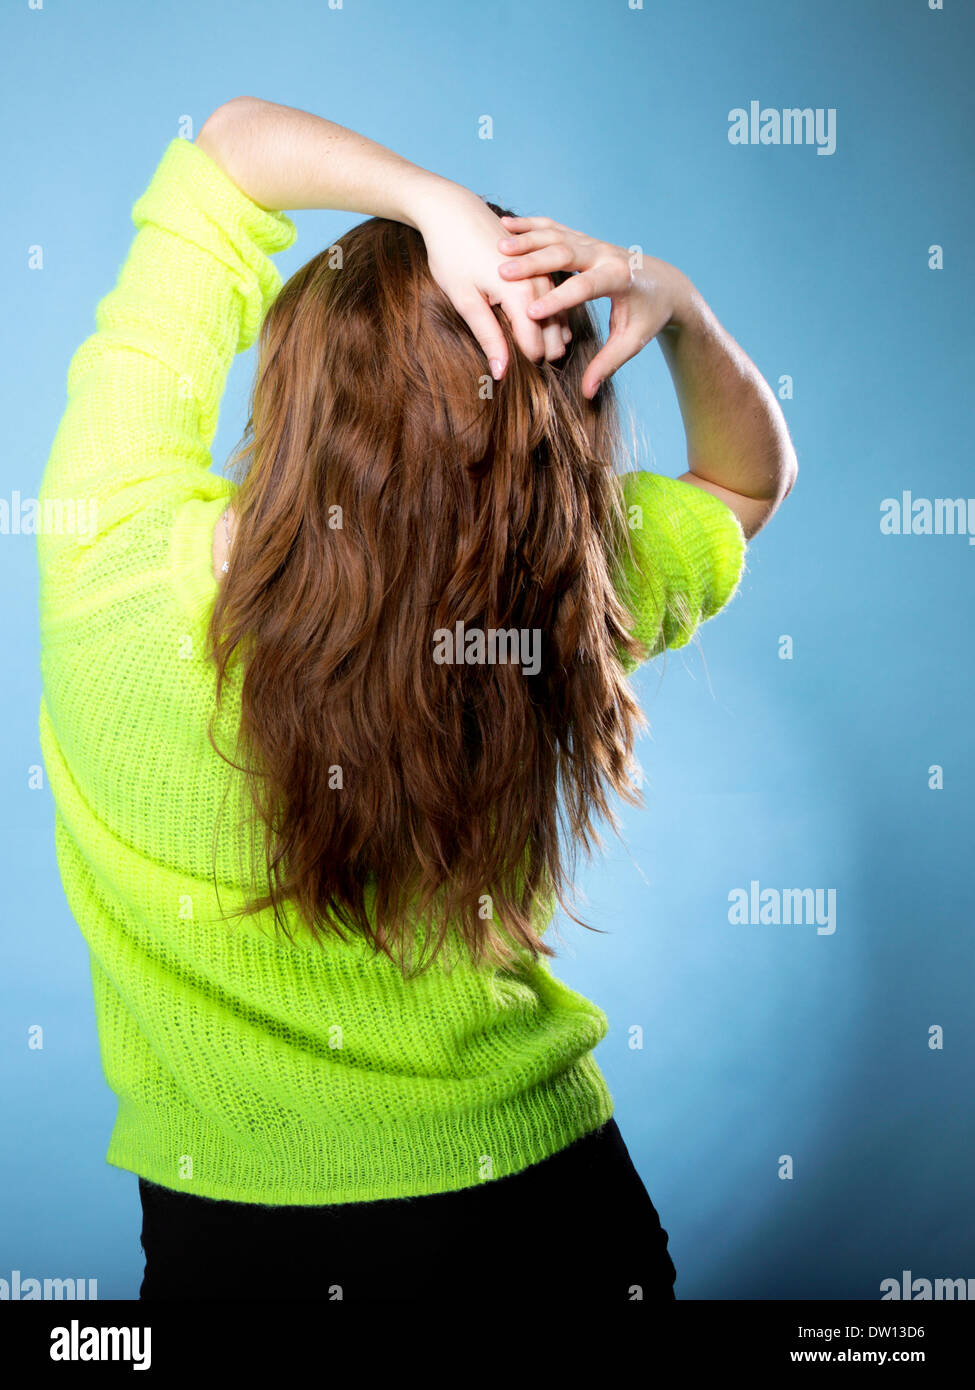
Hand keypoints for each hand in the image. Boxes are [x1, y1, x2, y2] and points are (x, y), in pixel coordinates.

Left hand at [414, 186, 569, 378]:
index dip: (525, 364)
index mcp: (521, 293)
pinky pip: (554, 299)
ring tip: (533, 353)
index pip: (536, 345)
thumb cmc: (451, 253)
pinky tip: (538, 328)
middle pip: (552, 333)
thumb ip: (487, 336)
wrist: (452, 209)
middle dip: (541, 353)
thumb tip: (501, 372)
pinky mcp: (541, 265)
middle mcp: (540, 281)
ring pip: (557, 316)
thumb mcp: (464, 299)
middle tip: (524, 370)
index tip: (511, 371)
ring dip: (548, 337)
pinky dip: (549, 317)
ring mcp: (543, 271)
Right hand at [496, 215, 690, 397]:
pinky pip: (554, 228)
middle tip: (504, 271)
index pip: (585, 287)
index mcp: (619, 277)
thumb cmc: (649, 315)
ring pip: (557, 235)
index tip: (531, 311)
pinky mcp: (584, 239)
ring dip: (527, 239)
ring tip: (498, 246)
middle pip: (566, 252)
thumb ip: (608, 364)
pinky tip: (506, 226)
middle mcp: (605, 254)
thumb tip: (586, 393)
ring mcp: (593, 243)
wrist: (667, 283)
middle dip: (534, 262)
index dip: (559, 300)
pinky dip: (530, 226)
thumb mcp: (632, 342)